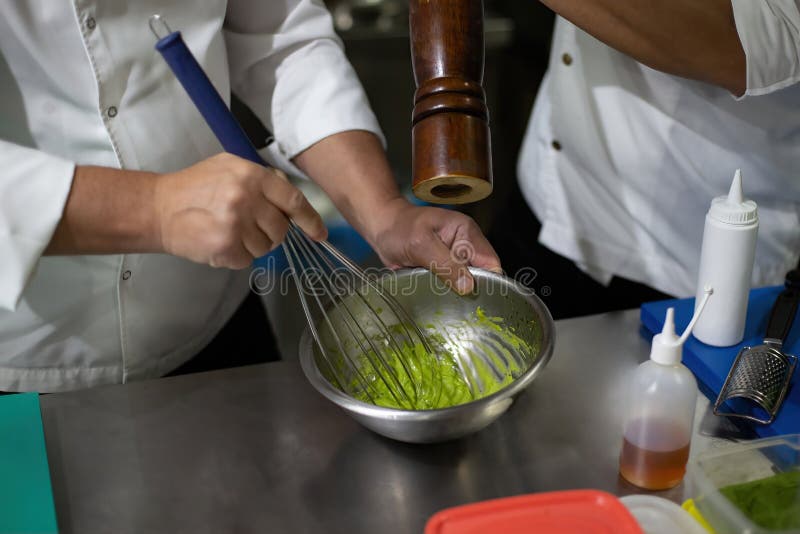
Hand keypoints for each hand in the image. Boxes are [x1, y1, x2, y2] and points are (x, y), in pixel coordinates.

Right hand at [154, 153, 325, 268]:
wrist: (158, 208)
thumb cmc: (194, 187)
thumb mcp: (229, 166)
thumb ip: (261, 179)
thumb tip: (287, 194)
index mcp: (251, 176)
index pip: (293, 200)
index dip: (310, 219)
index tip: (319, 233)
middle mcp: (246, 198)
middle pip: (281, 228)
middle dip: (272, 232)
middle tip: (251, 226)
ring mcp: (236, 224)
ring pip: (266, 247)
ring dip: (253, 244)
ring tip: (230, 231)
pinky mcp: (225, 246)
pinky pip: (247, 259)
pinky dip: (237, 255)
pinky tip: (221, 241)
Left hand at [369, 198, 501, 294]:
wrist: (381, 228)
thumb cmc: (399, 228)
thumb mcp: (421, 245)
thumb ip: (445, 264)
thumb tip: (468, 286)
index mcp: (466, 232)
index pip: (490, 262)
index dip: (487, 281)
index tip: (474, 297)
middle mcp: (465, 246)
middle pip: (481, 275)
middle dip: (471, 290)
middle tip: (456, 302)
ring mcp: (454, 259)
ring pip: (466, 283)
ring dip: (456, 293)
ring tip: (443, 300)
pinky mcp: (443, 270)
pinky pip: (452, 286)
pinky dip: (446, 293)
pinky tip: (436, 298)